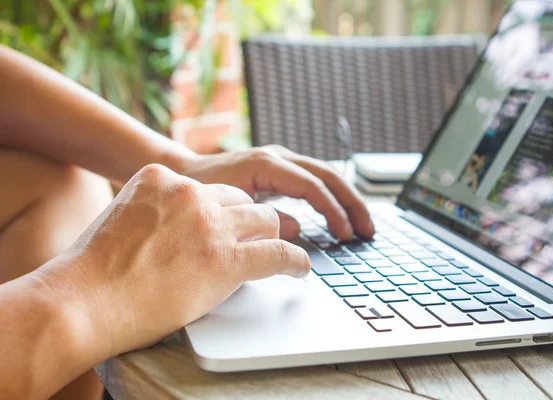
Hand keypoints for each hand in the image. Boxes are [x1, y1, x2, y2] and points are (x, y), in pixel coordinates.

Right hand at [35, 164, 309, 356]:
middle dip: (251, 220)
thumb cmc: (93, 270)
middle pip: (243, 201)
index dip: (225, 210)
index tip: (230, 222)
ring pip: (265, 220)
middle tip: (257, 236)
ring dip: (274, 236)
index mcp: (162, 179)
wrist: (84, 300)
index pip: (212, 189)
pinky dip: (294, 260)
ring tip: (282, 250)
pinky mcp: (227, 259)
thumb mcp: (121, 219)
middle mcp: (191, 194)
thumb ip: (155, 213)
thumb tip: (178, 231)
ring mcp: (211, 224)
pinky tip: (299, 267)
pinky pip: (277, 252)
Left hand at [182, 145, 374, 240]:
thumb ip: (261, 218)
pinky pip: (315, 180)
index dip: (333, 211)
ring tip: (362, 226)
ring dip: (346, 200)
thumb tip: (295, 230)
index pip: (313, 186)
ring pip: (326, 175)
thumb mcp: (228, 206)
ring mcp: (281, 160)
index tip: (345, 234)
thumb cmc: (199, 189)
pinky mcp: (280, 169)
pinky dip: (332, 198)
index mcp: (267, 163)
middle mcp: (278, 157)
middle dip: (351, 203)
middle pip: (328, 176)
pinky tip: (340, 217)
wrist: (182, 171)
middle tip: (368, 230)